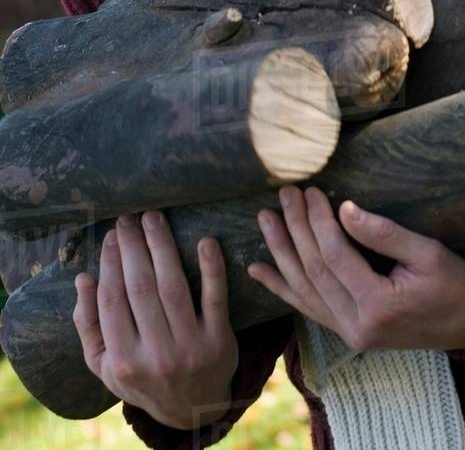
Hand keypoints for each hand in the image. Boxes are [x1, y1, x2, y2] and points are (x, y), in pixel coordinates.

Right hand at [73, 211, 238, 429]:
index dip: (110, 263)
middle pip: (141, 288)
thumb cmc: (141, 376)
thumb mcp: (105, 365)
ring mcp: (189, 347)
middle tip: (129, 217)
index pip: (112, 300)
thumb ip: (88, 325)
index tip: (111, 234)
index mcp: (123, 360)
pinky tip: (205, 240)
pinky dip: (211, 268)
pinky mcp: (219, 339)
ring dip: (162, 246)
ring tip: (154, 218)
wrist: (191, 409)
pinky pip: (215, 298)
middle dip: (133, 246)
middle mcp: (155, 354)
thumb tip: (83, 278)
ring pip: (173, 286)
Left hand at [246, 185, 464, 352]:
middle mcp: (357, 326)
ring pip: (304, 290)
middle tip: (284, 194)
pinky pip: (309, 308)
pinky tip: (260, 271)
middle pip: (314, 271)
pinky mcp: (349, 333)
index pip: (334, 255)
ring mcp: (351, 334)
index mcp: (378, 305)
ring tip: (265, 220)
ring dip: (282, 253)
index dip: (318, 220)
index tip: (310, 189)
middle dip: (295, 229)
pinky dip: (283, 288)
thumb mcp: (429, 253)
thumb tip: (345, 209)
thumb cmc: (457, 285)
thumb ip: (384, 234)